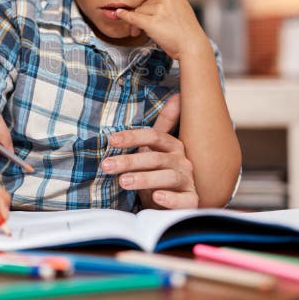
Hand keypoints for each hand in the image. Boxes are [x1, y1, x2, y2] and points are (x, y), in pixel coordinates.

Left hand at [102, 94, 198, 208]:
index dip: (132, 137)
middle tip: (107, 165)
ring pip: (168, 177)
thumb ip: (163, 124)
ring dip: (145, 179)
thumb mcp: (157, 148)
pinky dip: (171, 199)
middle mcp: (182, 161)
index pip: (153, 136)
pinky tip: (157, 197)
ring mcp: (188, 181)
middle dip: (129, 161)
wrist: (173, 203)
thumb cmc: (160, 172)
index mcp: (172, 145)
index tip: (111, 140)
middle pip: (155, 157)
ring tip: (123, 182)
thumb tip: (176, 96)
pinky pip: (184, 200)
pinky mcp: (191, 201)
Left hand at [116, 0, 208, 60]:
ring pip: (139, 11)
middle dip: (140, 16)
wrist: (193, 46)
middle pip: (144, 4)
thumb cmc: (186, 32)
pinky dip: (125, 16)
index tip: (148, 18)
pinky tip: (118, 14)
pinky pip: (133, 17)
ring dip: (137, 23)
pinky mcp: (152, 22)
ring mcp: (159, 9)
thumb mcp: (182, 9)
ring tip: (142, 33)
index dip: (147, 9)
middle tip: (140, 30)